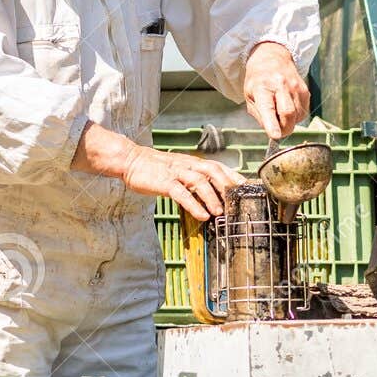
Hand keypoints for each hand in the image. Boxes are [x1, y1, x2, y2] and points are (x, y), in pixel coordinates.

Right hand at [72, 122, 243, 219]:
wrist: (130, 160)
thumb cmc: (155, 168)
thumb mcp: (178, 169)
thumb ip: (193, 178)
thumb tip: (210, 192)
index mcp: (192, 162)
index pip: (217, 166)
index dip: (233, 176)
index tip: (246, 188)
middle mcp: (187, 164)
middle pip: (213, 171)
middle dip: (227, 186)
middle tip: (237, 202)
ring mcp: (175, 172)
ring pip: (199, 181)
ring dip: (212, 197)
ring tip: (220, 213)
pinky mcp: (163, 182)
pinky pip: (181, 193)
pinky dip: (194, 204)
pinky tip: (202, 215)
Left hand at [242, 41, 309, 140]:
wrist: (272, 59)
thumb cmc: (258, 81)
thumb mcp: (249, 96)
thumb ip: (260, 116)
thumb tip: (274, 133)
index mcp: (262, 87)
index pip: (268, 107)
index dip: (272, 123)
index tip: (275, 135)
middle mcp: (280, 85)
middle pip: (288, 113)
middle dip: (284, 128)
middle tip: (278, 132)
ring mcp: (295, 87)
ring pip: (297, 116)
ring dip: (289, 122)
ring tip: (279, 112)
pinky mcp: (305, 91)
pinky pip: (303, 112)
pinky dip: (296, 116)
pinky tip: (287, 107)